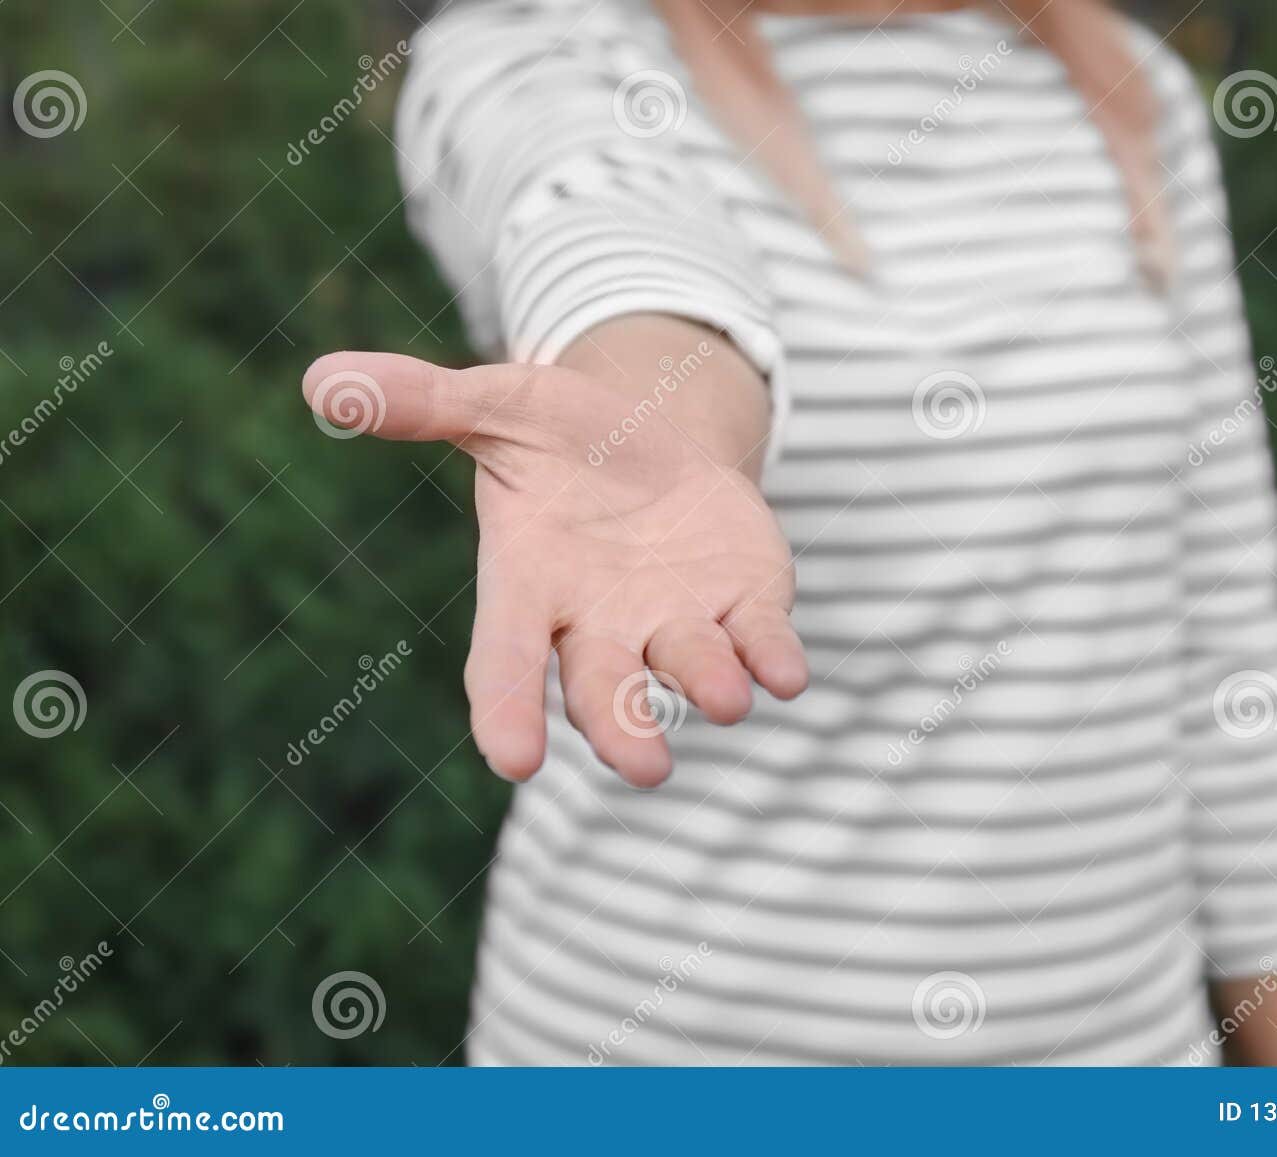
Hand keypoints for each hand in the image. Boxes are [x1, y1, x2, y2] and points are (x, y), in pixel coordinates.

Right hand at [300, 349, 806, 786]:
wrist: (655, 439)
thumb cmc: (561, 435)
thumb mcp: (496, 404)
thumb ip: (421, 402)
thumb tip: (321, 380)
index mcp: (529, 586)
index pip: (505, 658)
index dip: (507, 708)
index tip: (513, 760)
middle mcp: (602, 623)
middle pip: (605, 688)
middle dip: (623, 725)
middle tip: (645, 765)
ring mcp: (677, 620)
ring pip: (689, 668)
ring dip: (708, 686)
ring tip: (726, 702)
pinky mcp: (744, 603)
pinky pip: (760, 639)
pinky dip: (774, 657)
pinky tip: (787, 674)